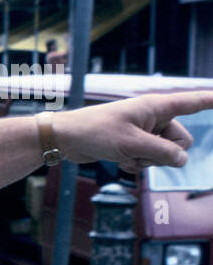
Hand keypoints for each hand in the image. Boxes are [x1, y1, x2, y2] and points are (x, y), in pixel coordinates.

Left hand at [55, 91, 212, 172]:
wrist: (66, 139)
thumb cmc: (95, 132)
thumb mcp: (131, 144)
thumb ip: (161, 152)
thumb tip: (183, 160)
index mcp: (156, 107)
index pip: (193, 102)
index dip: (212, 100)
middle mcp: (154, 117)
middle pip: (181, 142)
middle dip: (163, 154)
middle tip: (138, 151)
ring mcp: (145, 132)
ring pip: (164, 155)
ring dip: (146, 161)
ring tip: (124, 155)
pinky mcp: (134, 145)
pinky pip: (148, 160)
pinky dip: (136, 164)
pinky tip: (118, 160)